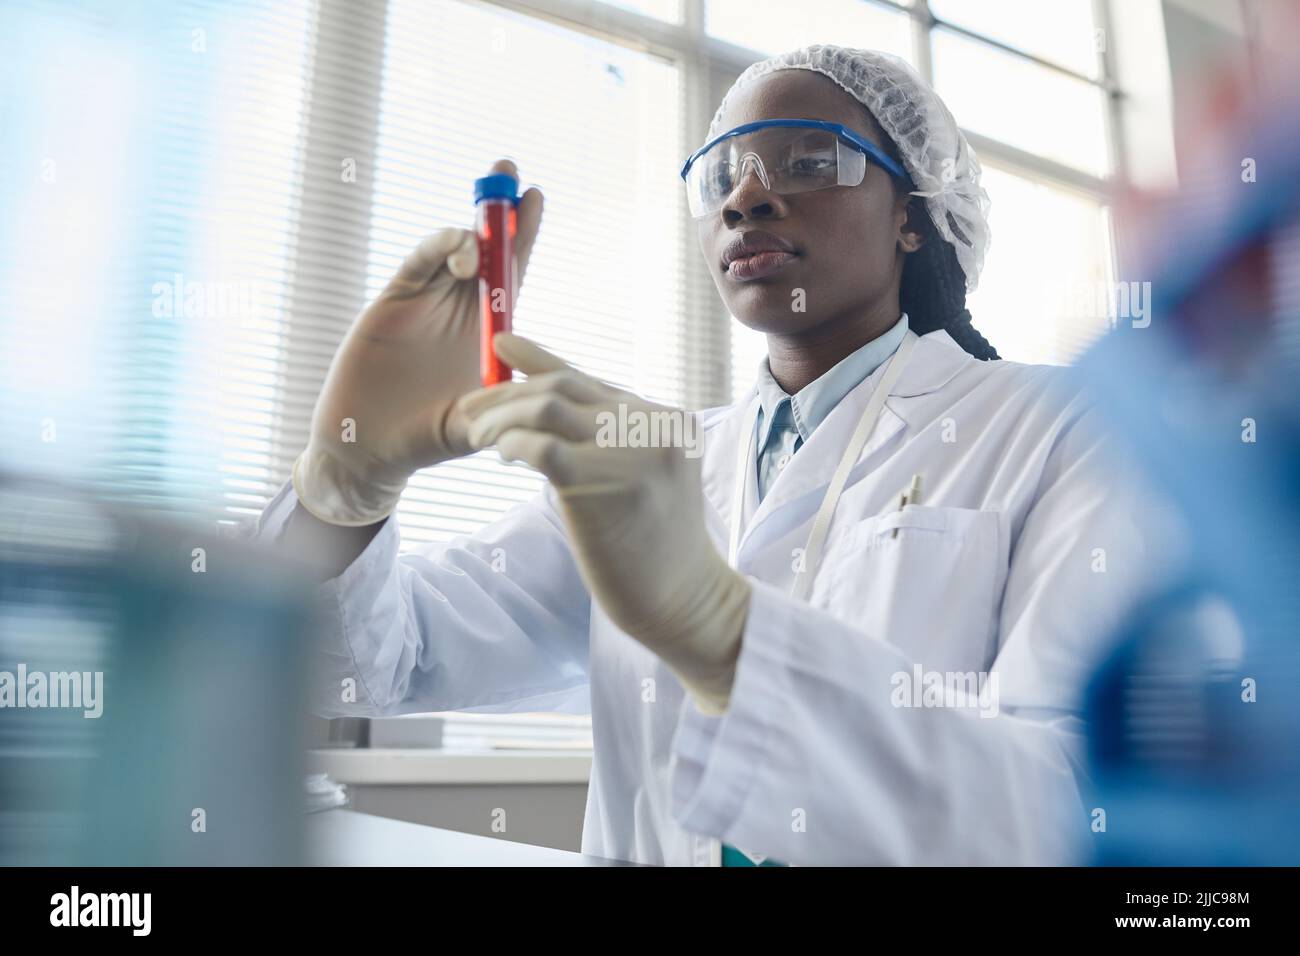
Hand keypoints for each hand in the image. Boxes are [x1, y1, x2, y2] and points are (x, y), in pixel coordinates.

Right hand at [293, 159, 543, 525]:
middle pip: (486, 247)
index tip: (537, 198)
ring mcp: (427, 301)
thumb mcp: (476, 425)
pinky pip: (419, 263)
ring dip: (471, 228)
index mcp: (488, 330)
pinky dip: (438, 248)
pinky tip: (460, 248)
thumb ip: (501, 408)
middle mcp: (460, 308)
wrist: (369, 448)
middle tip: (509, 169)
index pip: (512, 274)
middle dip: (498, 209)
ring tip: (486, 232)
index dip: (524, 237)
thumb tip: (537, 394)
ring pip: (453, 248)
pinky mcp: (395, 301)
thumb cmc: (425, 440)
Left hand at [456, 334, 751, 713]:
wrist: (684, 600)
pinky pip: (540, 445)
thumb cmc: (656, 548)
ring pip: (545, 406)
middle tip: (470, 409)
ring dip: (501, 417)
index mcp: (665, 420)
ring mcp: (630, 452)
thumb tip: (543, 413)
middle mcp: (652, 426)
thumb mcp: (648, 479)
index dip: (539, 358)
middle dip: (506, 392)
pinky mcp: (602, 482)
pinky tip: (501, 455)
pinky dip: (511, 443)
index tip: (502, 344)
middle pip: (563, 386)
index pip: (589, 379)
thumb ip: (612, 442)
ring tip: (478, 437)